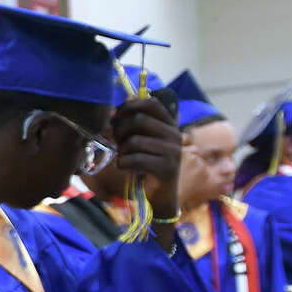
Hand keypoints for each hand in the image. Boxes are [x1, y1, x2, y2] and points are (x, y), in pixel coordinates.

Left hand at [109, 96, 183, 218]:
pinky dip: (123, 163)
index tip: (117, 116)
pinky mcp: (167, 168)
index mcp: (169, 125)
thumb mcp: (140, 139)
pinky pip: (136, 159)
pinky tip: (124, 167)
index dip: (131, 105)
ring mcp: (173, 151)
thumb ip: (134, 121)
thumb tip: (127, 96)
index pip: (152, 103)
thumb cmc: (146, 165)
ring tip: (123, 157)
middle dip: (120, 131)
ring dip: (121, 151)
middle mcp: (174, 134)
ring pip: (135, 141)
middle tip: (117, 142)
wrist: (159, 195)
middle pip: (139, 120)